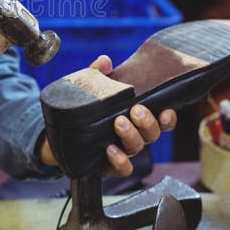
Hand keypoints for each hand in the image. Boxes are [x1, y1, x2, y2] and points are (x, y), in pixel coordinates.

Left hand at [38, 54, 176, 175]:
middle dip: (148, 122)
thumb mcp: (91, 87)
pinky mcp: (108, 164)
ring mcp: (122, 150)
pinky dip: (120, 160)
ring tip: (118, 123)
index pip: (161, 120)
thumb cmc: (85, 107)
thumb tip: (105, 60)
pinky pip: (123, 168)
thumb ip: (98, 73)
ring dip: (131, 136)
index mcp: (136, 117)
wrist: (61, 131)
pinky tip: (110, 149)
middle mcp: (133, 134)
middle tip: (135, 110)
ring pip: (138, 148)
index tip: (165, 110)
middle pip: (152, 134)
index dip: (168, 118)